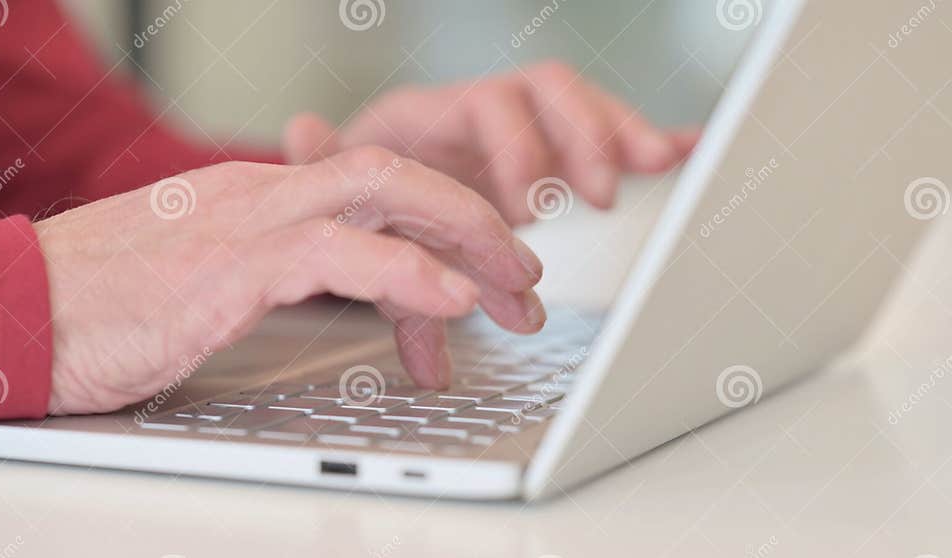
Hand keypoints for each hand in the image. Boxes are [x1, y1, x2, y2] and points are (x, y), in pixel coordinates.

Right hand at [35, 147, 543, 414]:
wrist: (13, 309)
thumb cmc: (107, 303)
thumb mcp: (212, 281)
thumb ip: (280, 275)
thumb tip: (345, 297)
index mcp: (262, 195)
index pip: (377, 188)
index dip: (448, 221)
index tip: (491, 268)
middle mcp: (262, 195)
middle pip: (396, 175)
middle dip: (478, 218)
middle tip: (530, 273)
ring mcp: (244, 223)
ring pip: (382, 195)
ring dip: (464, 239)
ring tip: (517, 287)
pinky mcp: (225, 268)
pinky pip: (335, 255)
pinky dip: (404, 274)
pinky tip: (451, 300)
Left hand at [283, 61, 697, 225]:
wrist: (389, 193)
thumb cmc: (370, 192)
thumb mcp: (348, 188)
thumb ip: (326, 165)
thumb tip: (297, 128)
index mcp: (435, 115)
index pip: (488, 107)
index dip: (516, 155)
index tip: (531, 211)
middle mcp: (485, 112)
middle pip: (548, 92)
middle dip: (581, 138)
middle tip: (598, 192)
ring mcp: (525, 132)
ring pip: (585, 107)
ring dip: (623, 133)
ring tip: (659, 163)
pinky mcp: (555, 156)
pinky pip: (609, 135)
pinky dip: (649, 139)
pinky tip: (687, 150)